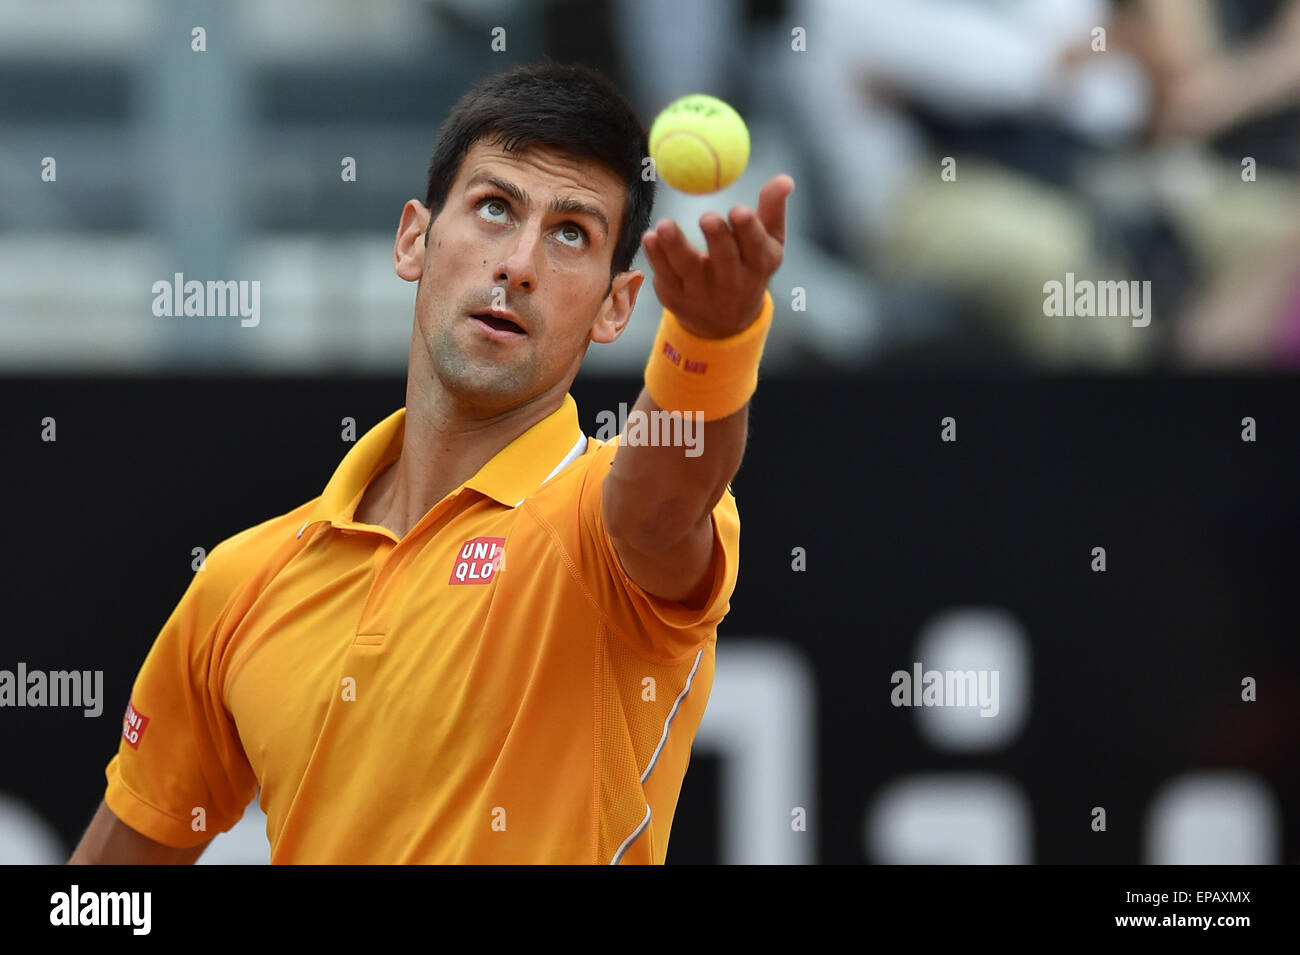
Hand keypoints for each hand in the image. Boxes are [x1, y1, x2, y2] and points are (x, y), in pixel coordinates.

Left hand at [641, 174, 793, 338]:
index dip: (748, 231)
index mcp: (758, 265)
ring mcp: (702, 293)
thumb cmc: (749, 266)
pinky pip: (664, 275)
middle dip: (717, 239)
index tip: (739, 211)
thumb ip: (772, 209)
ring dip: (675, 247)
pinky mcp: (676, 297)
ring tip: (665, 225)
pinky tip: (650, 238)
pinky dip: (655, 257)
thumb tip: (785, 179)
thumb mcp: (767, 242)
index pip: (756, 248)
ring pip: (687, 269)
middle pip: (725, 261)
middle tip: (707, 217)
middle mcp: (732, 284)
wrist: (724, 321)